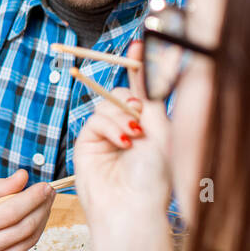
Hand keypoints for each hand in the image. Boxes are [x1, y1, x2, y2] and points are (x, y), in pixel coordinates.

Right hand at [0, 170, 54, 250]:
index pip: (8, 213)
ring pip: (27, 241)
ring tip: (44, 203)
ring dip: (40, 220)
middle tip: (49, 191)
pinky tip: (32, 219)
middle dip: (40, 207)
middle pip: (22, 228)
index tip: (44, 186)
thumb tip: (23, 177)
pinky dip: (31, 234)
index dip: (31, 198)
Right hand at [75, 41, 170, 230]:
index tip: (138, 45)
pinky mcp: (88, 141)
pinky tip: (121, 143)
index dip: (140, 68)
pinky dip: (109, 127)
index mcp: (151, 125)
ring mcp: (107, 134)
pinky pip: (95, 118)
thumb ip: (149, 100)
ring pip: (106, 104)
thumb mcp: (161, 132)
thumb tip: (143, 72)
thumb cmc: (154, 175)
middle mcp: (129, 127)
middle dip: (128, 96)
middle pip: (120, 93)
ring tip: (132, 138)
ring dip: (120, 117)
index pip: (143, 90)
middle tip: (136, 106)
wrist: (130, 205)